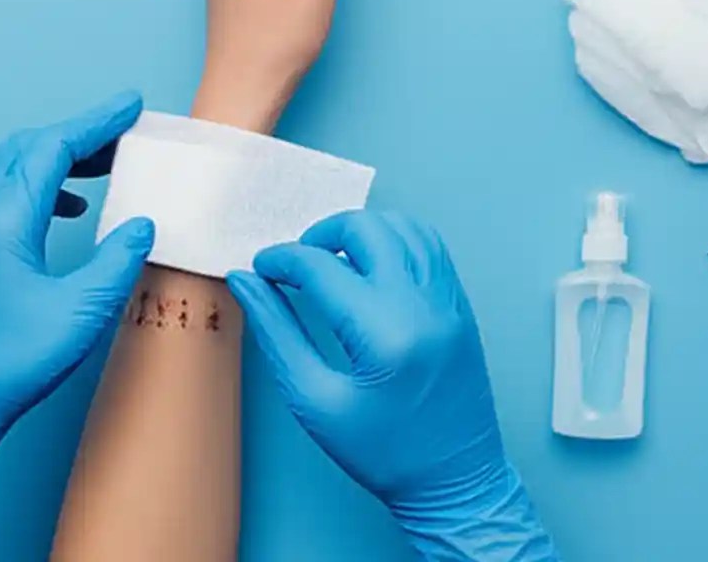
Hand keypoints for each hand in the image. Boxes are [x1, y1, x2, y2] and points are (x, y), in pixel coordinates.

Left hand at [0, 92, 154, 548]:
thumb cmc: (7, 364)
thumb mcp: (80, 314)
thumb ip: (116, 261)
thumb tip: (141, 225)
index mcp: (2, 218)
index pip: (52, 146)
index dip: (96, 121)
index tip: (130, 105)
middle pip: (27, 146)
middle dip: (78, 132)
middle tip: (124, 131)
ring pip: (9, 166)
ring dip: (55, 156)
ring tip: (103, 164)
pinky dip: (37, 183)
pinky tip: (67, 206)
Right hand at [228, 211, 556, 558]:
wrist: (453, 481)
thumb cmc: (385, 452)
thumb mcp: (313, 400)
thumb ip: (276, 333)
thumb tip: (246, 282)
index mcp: (384, 333)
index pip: (320, 267)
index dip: (280, 261)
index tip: (260, 270)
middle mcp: (423, 305)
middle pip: (366, 228)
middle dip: (319, 235)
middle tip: (296, 265)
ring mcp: (449, 301)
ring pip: (403, 226)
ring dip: (360, 232)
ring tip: (332, 261)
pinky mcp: (461, 305)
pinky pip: (428, 246)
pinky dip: (394, 241)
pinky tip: (370, 266)